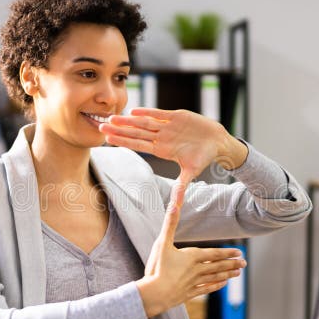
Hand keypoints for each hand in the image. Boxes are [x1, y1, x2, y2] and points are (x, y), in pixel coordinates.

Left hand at [100, 108, 248, 184]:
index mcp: (161, 149)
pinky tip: (134, 111)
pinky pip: (159, 114)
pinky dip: (148, 112)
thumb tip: (177, 208)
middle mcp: (160, 137)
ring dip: (129, 120)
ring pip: (144, 122)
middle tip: (101, 126)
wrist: (217, 142)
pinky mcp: (176, 116)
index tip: (108, 140)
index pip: (138, 145)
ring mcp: (167, 126)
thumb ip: (181, 187)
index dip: (123, 142)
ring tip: (113, 117)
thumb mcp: (191, 173)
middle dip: (119, 129)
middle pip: (136, 133)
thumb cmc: (203, 158)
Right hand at [136, 179, 245, 317]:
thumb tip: (174, 205)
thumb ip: (170, 223)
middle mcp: (196, 270)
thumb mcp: (162, 242)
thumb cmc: (157, 267)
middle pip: (218, 266)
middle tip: (244, 263)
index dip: (227, 253)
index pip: (214, 254)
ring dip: (227, 275)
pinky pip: (206, 289)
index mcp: (192, 256)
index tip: (239, 253)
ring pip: (214, 277)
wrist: (154, 293)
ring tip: (238, 273)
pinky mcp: (188, 294)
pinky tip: (222, 285)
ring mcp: (193, 283)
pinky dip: (216, 286)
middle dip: (232, 264)